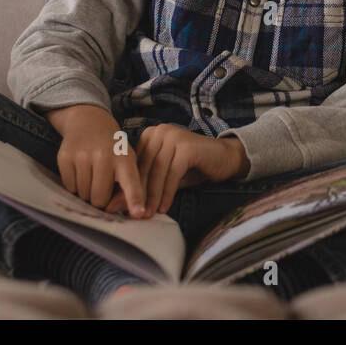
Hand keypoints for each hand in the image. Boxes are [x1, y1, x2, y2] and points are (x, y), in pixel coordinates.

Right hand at [48, 104, 148, 218]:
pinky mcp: (65, 157)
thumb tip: (116, 211)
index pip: (131, 182)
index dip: (134, 199)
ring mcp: (82, 155)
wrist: (89, 121)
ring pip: (83, 195)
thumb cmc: (113, 149)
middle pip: (99, 199)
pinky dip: (74, 185)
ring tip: (92, 174)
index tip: (139, 214)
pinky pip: (69, 187)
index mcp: (125, 158)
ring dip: (87, 192)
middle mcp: (104, 155)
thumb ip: (127, 186)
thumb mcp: (126, 160)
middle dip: (100, 199)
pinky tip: (80, 170)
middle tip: (102, 185)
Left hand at [103, 126, 245, 215]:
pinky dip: (167, 193)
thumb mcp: (166, 175)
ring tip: (149, 213)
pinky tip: (165, 207)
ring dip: (153, 196)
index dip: (129, 187)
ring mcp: (174, 136)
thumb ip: (147, 184)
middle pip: (144, 167)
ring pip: (157, 172)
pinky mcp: (186, 146)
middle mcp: (160, 131)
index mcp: (150, 134)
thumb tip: (119, 203)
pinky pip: (172, 174)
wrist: (226, 158)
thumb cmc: (194, 167)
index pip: (135, 163)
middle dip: (139, 194)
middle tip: (135, 214)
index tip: (124, 207)